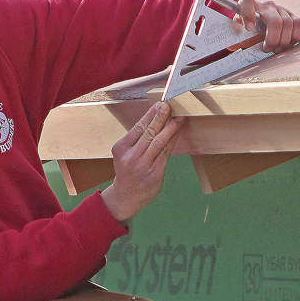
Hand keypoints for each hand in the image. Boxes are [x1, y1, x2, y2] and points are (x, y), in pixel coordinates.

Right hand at [101, 101, 182, 223]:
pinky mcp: (155, 173)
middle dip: (160, 118)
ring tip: (178, 118)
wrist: (126, 196)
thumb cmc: (127, 170)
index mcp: (121, 149)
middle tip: (169, 106)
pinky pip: (166, 153)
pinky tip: (178, 132)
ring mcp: (143, 166)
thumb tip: (155, 119)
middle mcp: (131, 157)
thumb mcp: (125, 154)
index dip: (149, 115)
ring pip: (159, 142)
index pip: (137, 128)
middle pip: (148, 133)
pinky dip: (172, 141)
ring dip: (170, 128)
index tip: (159, 104)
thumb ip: (137, 139)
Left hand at [233, 0, 299, 52]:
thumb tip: (234, 44)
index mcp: (249, 5)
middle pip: (275, 21)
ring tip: (277, 50)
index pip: (247, 1)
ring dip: (283, 41)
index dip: (248, 14)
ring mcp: (280, 8)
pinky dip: (294, 37)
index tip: (248, 29)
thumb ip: (236, 36)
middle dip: (273, 39)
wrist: (258, 21)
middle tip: (267, 49)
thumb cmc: (246, 28)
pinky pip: (299, 23)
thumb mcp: (238, 31)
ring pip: (288, 24)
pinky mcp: (291, 14)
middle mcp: (266, 5)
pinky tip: (287, 44)